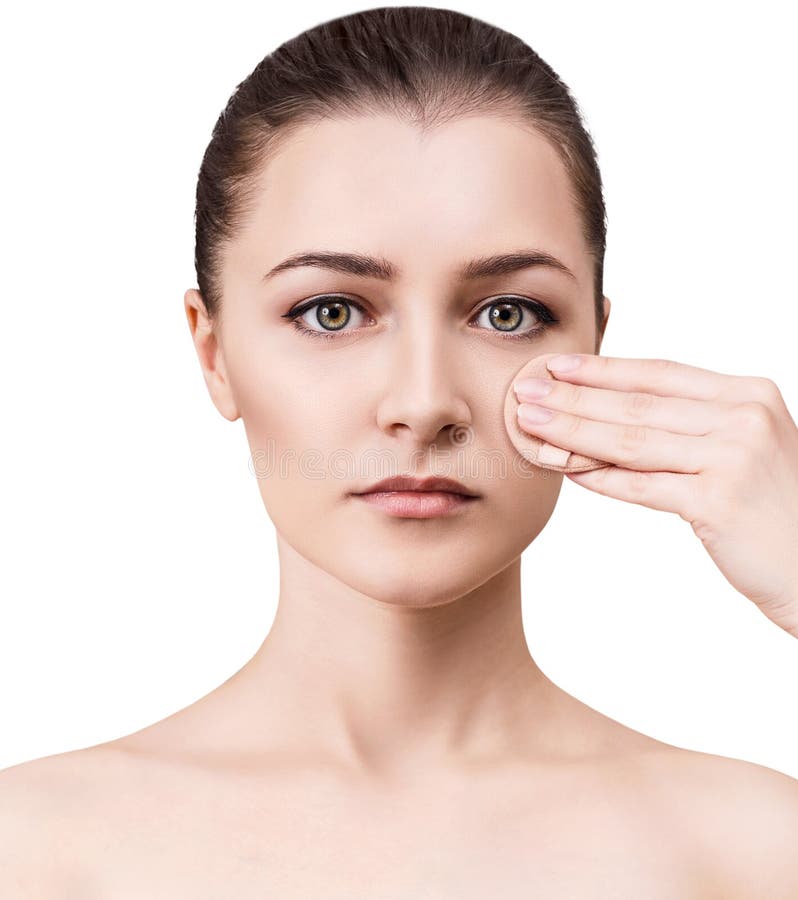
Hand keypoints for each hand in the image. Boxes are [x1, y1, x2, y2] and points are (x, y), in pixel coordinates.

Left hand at [513, 353, 797, 637]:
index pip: (659, 374)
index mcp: (748, 394)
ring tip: (533, 425)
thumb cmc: (774, 510)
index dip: (603, 369)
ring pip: (633, 441)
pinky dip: (601, 478)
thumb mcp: (739, 451)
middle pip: (638, 404)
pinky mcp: (719, 501)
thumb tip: (608, 421)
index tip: (557, 366)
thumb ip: (688, 429)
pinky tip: (567, 468)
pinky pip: (643, 485)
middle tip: (526, 392)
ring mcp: (734, 457)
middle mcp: (744, 417)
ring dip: (575, 432)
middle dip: (575, 397)